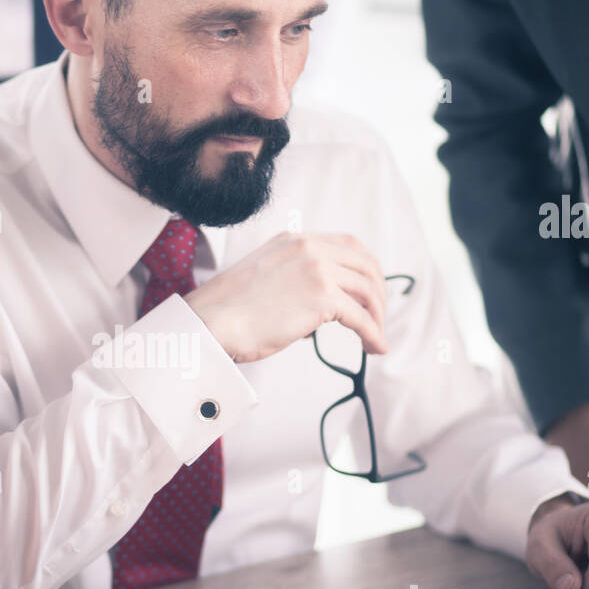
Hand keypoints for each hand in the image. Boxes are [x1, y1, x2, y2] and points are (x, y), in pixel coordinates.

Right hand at [184, 232, 388, 363]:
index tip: (369, 291)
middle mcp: (309, 248)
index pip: (348, 244)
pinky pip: (361, 317)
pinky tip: (375, 348)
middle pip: (366, 264)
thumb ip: (291, 279)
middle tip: (377, 316)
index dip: (366, 268)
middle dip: (378, 293)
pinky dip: (373, 333)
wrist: (210, 322)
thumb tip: (318, 310)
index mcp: (294, 240)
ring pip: (368, 290)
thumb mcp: (262, 276)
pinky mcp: (321, 298)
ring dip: (378, 316)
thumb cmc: (227, 310)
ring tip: (375, 337)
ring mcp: (317, 270)